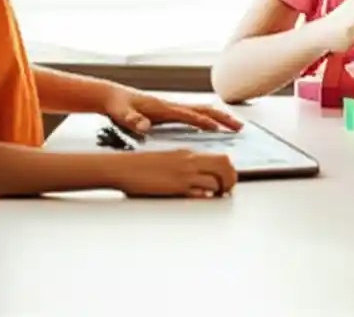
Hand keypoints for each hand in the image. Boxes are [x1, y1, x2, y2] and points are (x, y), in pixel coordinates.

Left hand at [103, 87, 242, 134]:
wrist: (112, 96)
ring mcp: (174, 107)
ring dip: (221, 117)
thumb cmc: (117, 106)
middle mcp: (172, 105)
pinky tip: (215, 124)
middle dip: (223, 118)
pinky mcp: (172, 110)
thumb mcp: (121, 114)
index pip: (189, 115)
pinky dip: (211, 117)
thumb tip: (144, 125)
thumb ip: (132, 120)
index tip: (218, 129)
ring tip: (235, 125)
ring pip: (204, 110)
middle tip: (240, 127)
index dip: (203, 122)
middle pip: (205, 109)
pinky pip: (197, 113)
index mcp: (163, 108)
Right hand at [109, 150, 237, 197]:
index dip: (229, 170)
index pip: (221, 158)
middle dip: (231, 179)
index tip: (228, 180)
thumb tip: (201, 178)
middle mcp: (189, 161)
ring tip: (218, 197)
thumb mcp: (168, 159)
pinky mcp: (175, 187)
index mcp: (188, 154)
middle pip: (224, 165)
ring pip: (216, 180)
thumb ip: (186, 165)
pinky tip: (204, 199)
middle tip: (228, 190)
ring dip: (221, 190)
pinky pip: (199, 192)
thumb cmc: (140, 166)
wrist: (121, 167)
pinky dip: (206, 197)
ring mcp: (183, 174)